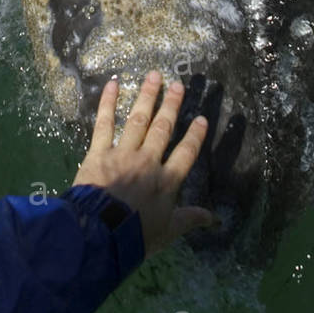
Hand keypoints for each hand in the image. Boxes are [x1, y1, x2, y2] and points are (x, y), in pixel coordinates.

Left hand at [72, 70, 216, 254]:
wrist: (100, 234)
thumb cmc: (135, 236)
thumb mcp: (167, 232)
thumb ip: (189, 219)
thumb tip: (214, 218)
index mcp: (166, 181)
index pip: (186, 153)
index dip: (194, 135)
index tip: (201, 118)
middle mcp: (148, 161)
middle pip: (163, 129)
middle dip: (171, 105)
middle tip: (178, 84)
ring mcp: (123, 154)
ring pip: (138, 120)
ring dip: (147, 96)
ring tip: (154, 76)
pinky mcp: (99, 152)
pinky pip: (104, 124)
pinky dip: (107, 103)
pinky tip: (112, 83)